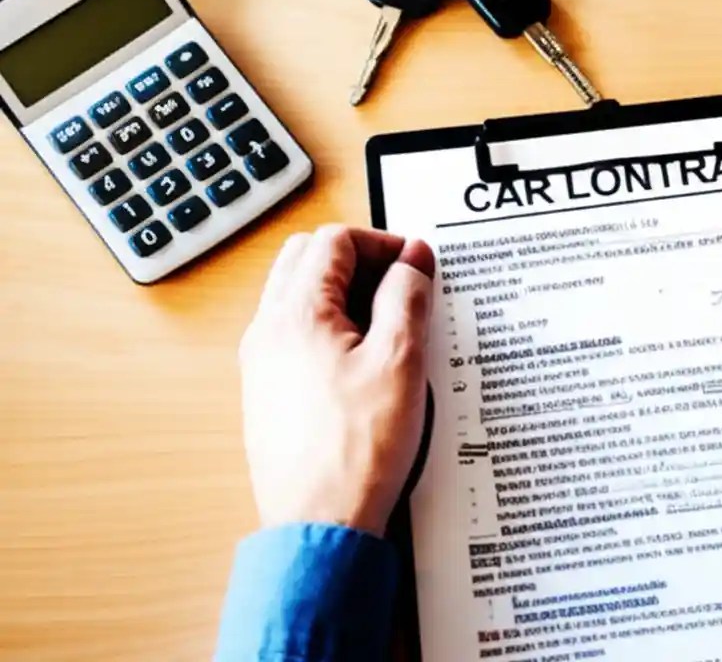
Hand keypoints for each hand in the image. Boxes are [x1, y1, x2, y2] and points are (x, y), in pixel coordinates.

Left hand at [238, 225, 434, 536]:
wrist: (320, 523)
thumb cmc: (356, 451)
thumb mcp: (400, 361)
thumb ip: (407, 297)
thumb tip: (413, 258)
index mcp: (297, 312)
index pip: (334, 241)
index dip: (383, 243)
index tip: (416, 266)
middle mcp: (267, 330)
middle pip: (307, 259)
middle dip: (358, 260)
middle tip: (402, 287)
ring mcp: (262, 363)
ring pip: (297, 296)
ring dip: (342, 293)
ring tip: (389, 326)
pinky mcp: (268, 392)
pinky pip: (294, 335)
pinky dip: (329, 328)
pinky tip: (364, 362)